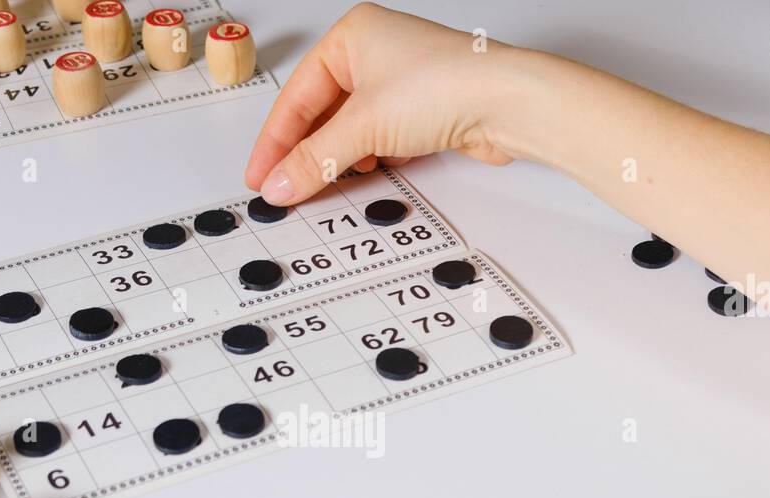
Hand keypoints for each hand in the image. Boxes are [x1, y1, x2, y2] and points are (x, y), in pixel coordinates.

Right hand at [244, 3, 518, 204]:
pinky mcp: (421, 111)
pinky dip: (367, 159)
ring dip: (338, 159)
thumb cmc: (447, 86)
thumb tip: (280, 184)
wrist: (509, 104)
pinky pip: (378, 139)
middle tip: (284, 188)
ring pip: (350, 130)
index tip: (261, 176)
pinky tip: (364, 173)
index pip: (297, 96)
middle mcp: (374, 54)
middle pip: (322, 114)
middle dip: (306, 153)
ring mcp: (399, 83)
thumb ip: (315, 160)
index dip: (275, 141)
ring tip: (323, 183)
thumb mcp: (363, 127)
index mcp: (352, 36)